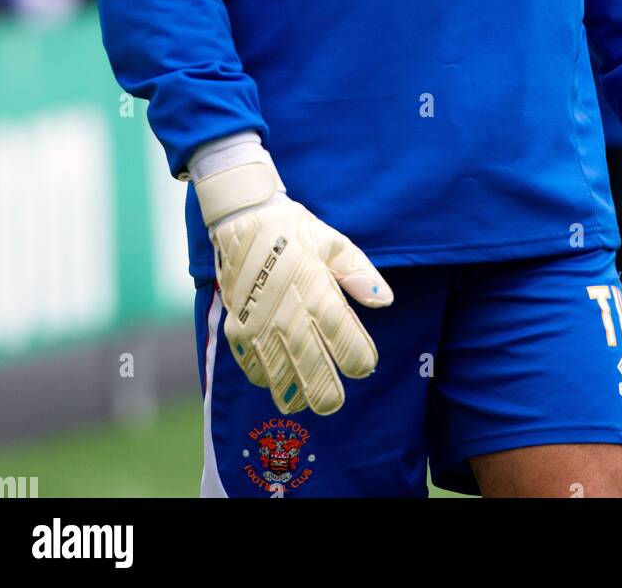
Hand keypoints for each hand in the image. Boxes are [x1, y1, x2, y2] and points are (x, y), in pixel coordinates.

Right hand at [192, 140, 393, 415]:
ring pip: (279, 375)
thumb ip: (360, 274)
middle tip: (334, 402)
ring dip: (293, 393)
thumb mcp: (334, 243)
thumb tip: (386, 301)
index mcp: (317, 291)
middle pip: (312, 367)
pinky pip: (251, 364)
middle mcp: (287, 312)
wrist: (242, 218)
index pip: (345, 340)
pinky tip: (275, 379)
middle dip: (326, 391)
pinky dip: (264, 377)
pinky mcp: (236, 326)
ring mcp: (258, 323)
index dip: (358, 360)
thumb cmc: (294, 229)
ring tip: (306, 402)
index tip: (364, 367)